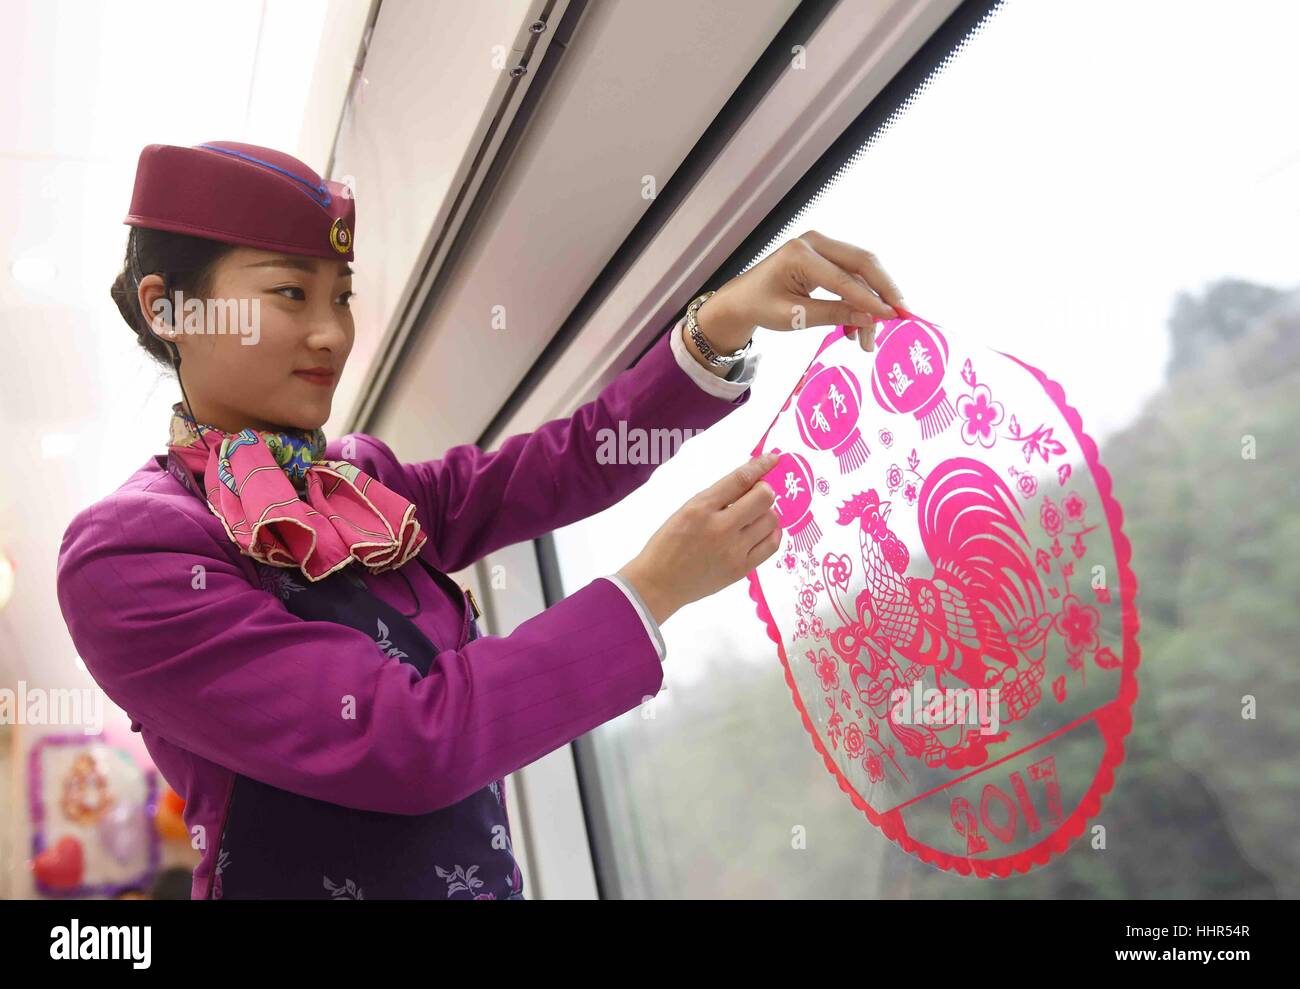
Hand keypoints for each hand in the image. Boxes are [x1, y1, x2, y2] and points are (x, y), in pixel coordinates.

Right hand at [617, 452, 781, 623]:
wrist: (659, 583)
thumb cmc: (668, 544)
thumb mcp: (685, 511)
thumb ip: (716, 498)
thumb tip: (750, 483)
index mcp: (701, 508)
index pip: (740, 479)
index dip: (761, 465)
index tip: (773, 458)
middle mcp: (720, 527)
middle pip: (764, 498)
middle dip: (764, 491)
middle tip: (754, 495)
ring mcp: (733, 550)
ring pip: (771, 520)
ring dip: (766, 512)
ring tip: (753, 517)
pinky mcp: (741, 569)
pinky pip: (772, 545)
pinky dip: (772, 534)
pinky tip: (761, 532)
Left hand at [694, 230, 907, 353]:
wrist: (743, 298)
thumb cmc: (762, 306)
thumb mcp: (794, 317)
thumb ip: (832, 315)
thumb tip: (870, 319)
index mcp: (801, 254)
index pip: (844, 278)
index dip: (871, 299)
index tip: (892, 317)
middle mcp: (815, 243)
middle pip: (863, 263)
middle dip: (884, 291)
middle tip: (901, 316)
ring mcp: (823, 247)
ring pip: (861, 271)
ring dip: (870, 303)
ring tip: (867, 340)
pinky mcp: (827, 256)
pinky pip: (852, 276)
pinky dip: (859, 301)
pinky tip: (854, 328)